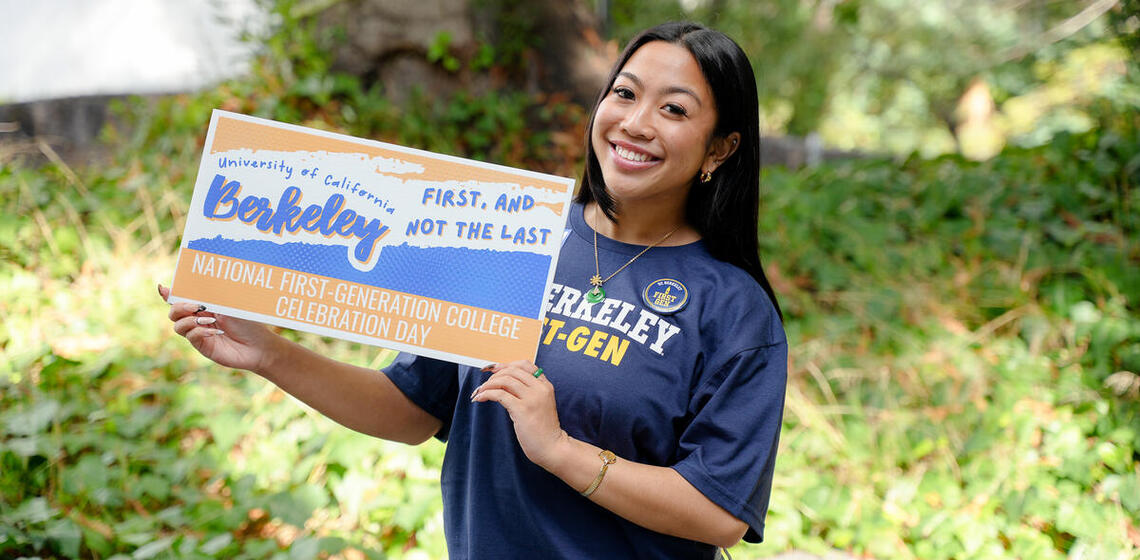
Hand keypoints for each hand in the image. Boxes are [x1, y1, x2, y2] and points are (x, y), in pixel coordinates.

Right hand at [158, 284, 278, 372]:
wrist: (259, 345)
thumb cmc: (247, 322)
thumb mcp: (228, 304)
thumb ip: (208, 296)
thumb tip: (191, 284)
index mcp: (204, 305)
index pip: (180, 299)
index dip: (169, 294)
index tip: (163, 288)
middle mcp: (198, 319)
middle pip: (174, 312)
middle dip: (181, 307)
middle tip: (198, 306)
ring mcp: (199, 333)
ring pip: (178, 326)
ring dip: (190, 320)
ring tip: (209, 320)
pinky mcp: (202, 346)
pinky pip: (191, 337)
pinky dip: (199, 332)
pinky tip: (215, 331)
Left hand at [471, 361, 568, 469]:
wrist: (552, 447)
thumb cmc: (543, 429)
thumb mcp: (538, 404)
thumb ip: (525, 392)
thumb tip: (502, 383)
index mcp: (545, 385)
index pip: (525, 365)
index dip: (507, 365)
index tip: (494, 370)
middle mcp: (540, 388)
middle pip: (512, 370)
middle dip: (495, 375)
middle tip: (485, 384)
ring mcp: (532, 398)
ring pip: (505, 380)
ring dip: (488, 384)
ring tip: (480, 391)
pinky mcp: (523, 410)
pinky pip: (500, 395)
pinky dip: (487, 394)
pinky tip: (481, 398)